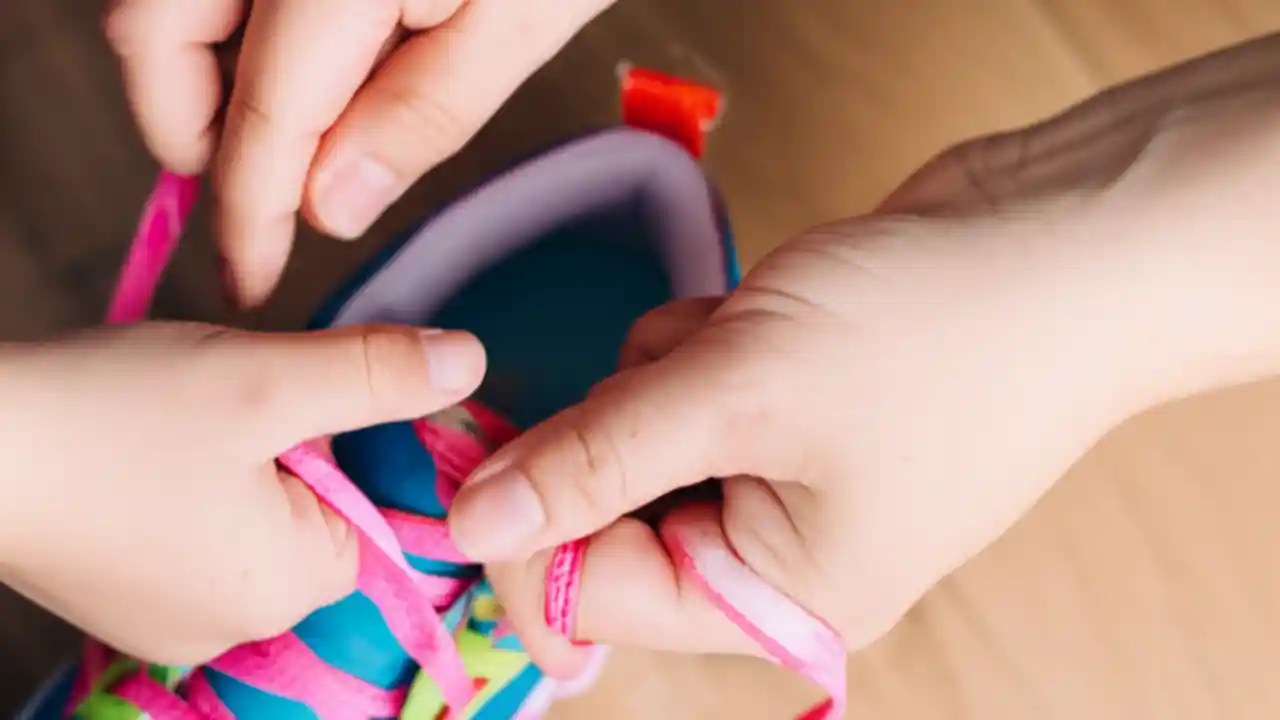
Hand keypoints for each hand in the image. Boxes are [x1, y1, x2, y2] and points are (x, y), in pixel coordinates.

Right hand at [0, 322, 484, 664]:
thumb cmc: (111, 415)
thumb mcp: (266, 380)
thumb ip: (375, 374)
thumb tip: (470, 360)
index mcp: (284, 588)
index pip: (372, 515)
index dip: (342, 444)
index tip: (287, 401)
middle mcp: (232, 626)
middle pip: (313, 518)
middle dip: (284, 449)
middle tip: (217, 405)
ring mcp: (169, 621)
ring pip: (252, 521)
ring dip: (232, 461)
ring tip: (166, 426)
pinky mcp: (123, 600)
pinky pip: (194, 538)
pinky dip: (183, 487)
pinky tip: (137, 453)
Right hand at [104, 0, 613, 307]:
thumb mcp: (523, 19)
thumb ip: (423, 113)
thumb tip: (330, 204)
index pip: (257, 122)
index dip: (245, 216)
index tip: (249, 275)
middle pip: (153, 38)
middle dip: (192, 133)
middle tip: (264, 192)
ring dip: (200, 74)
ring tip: (297, 122)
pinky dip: (229, 22)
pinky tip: (302, 51)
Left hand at [446, 35, 1279, 672]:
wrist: (1069, 242)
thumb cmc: (933, 336)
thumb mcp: (739, 393)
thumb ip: (593, 459)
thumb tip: (471, 521)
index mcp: (771, 600)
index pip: (588, 596)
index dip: (521, 525)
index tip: (479, 445)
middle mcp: (772, 556)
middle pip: (608, 513)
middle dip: (616, 428)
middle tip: (673, 373)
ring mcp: (780, 476)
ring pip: (637, 435)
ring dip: (660, 373)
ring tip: (748, 334)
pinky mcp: (783, 406)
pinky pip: (682, 389)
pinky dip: (696, 345)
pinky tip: (761, 315)